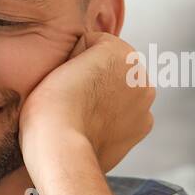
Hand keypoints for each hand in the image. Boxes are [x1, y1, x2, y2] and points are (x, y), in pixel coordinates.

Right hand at [18, 30, 153, 175]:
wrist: (59, 148)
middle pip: (113, 69)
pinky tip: (95, 129)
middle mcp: (139, 72)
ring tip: (83, 116)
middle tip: (73, 99)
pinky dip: (115, 122)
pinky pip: (128, 116)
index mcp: (119, 50)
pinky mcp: (143, 127)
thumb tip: (85, 68)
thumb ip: (79, 60)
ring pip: (122, 93)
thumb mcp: (57, 64)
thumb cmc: (49, 109)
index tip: (63, 79)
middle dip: (98, 80)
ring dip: (108, 101)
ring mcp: (145, 101)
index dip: (73, 61)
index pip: (93, 45)